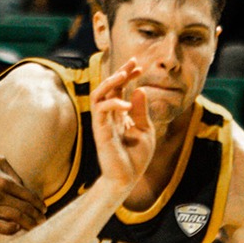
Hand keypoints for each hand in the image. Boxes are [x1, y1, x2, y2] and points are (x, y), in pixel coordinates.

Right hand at [0, 154, 44, 236]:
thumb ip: (12, 172)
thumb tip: (24, 186)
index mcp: (4, 180)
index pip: (29, 196)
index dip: (39, 205)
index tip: (44, 210)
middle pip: (24, 209)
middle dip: (37, 217)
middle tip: (43, 222)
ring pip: (14, 218)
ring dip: (28, 224)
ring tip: (34, 228)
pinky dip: (8, 229)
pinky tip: (16, 229)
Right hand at [89, 58, 155, 194]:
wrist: (126, 179)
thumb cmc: (135, 157)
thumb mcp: (145, 130)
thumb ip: (141, 110)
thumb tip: (140, 89)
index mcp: (119, 114)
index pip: (120, 89)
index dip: (129, 76)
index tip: (141, 67)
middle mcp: (108, 116)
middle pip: (108, 87)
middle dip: (120, 72)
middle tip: (133, 62)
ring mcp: (102, 122)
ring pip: (98, 94)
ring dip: (110, 82)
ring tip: (123, 74)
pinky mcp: (100, 131)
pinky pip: (101, 110)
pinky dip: (113, 104)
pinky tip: (127, 105)